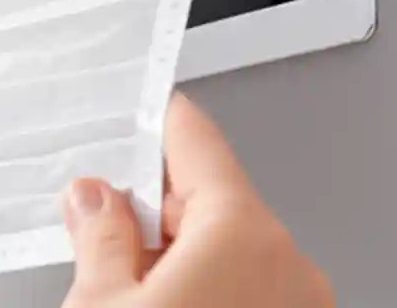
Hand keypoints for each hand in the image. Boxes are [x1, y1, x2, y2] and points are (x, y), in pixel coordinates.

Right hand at [60, 92, 332, 307]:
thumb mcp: (101, 307)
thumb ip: (99, 239)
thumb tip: (94, 200)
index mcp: (242, 235)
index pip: (197, 142)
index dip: (158, 121)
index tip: (140, 108)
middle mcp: (289, 265)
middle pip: (214, 201)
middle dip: (157, 210)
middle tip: (102, 229)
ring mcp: (303, 303)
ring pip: (233, 252)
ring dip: (184, 259)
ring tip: (134, 297)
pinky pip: (253, 290)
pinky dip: (213, 290)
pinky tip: (170, 307)